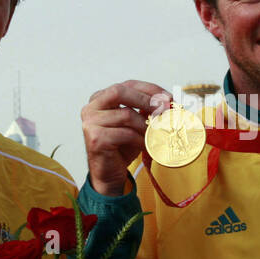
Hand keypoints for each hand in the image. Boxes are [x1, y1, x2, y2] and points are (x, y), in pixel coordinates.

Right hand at [82, 81, 172, 195]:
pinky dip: (140, 139)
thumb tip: (168, 100)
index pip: (127, 85)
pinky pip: (125, 133)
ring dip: (146, 125)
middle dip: (146, 99)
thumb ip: (146, 110)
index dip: (150, 89)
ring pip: (126, 115)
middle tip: (165, 109)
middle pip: (119, 92)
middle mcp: (91, 107)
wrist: (109, 173)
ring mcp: (91, 122)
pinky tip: (145, 145)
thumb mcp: (136, 123)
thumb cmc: (122, 146)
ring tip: (155, 134)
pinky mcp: (95, 138)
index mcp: (100, 98)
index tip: (168, 98)